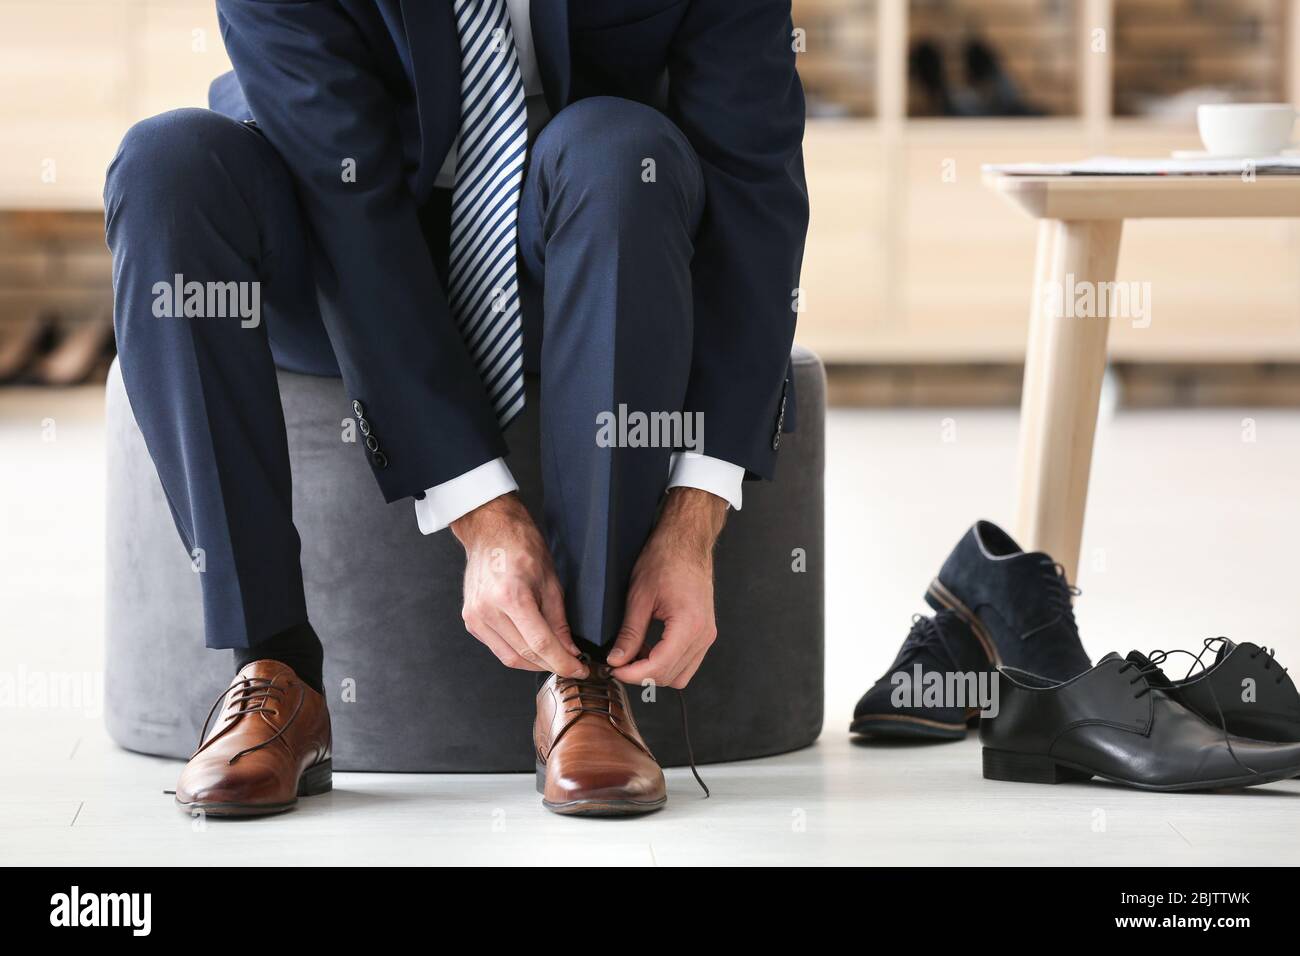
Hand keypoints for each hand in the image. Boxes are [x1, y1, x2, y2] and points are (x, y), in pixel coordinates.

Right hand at [451, 492, 586, 677]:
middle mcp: (488, 611)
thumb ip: (559, 620)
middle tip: (572, 666)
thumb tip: (570, 650)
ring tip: (555, 659)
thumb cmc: (521, 545)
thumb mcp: (551, 581)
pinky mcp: (471, 621)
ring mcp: (476, 617)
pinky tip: (533, 648)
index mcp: (511, 597)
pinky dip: (518, 652)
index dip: (563, 663)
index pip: (541, 644)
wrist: (489, 530)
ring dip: (535, 663)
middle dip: (552, 665)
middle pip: (525, 654)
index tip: (580, 670)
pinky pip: (498, 648)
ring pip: (510, 657)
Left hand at [608, 487, 727, 688]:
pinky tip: (648, 649)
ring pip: (681, 675)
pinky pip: (687, 662)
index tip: (613, 669)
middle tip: (618, 663)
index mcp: (689, 625)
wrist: (686, 541)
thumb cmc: (665, 559)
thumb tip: (617, 660)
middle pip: (670, 677)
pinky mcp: (705, 633)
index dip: (632, 675)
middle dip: (642, 676)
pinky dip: (667, 663)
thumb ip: (629, 633)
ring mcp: (707, 636)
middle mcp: (704, 635)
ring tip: (633, 656)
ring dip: (655, 672)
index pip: (659, 668)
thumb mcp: (639, 597)